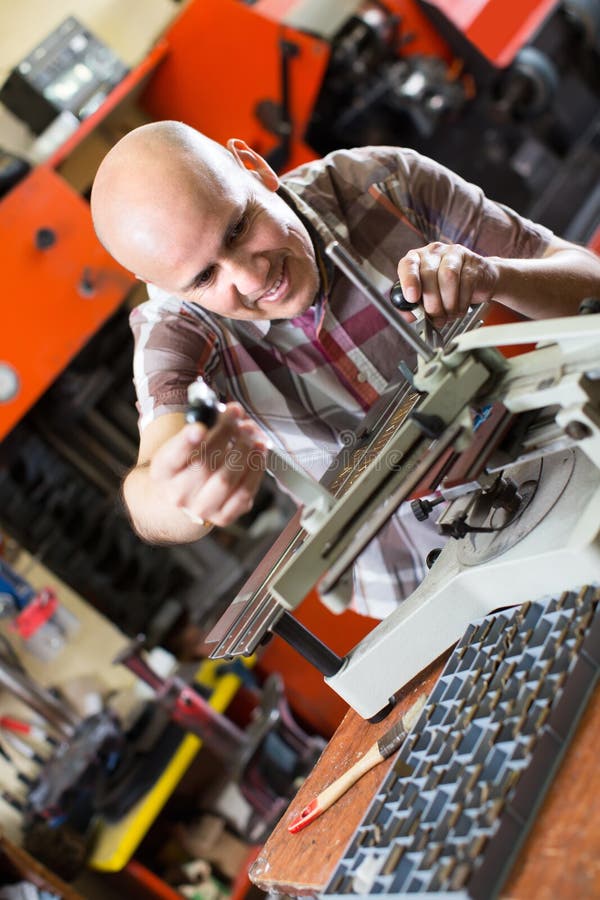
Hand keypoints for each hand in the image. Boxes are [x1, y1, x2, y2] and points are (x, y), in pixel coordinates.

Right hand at [149, 403, 266, 527]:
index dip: (186, 442)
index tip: (199, 427)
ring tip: (251, 432)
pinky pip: (244, 493)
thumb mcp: (182, 443)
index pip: (172, 457)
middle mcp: (178, 495)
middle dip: (225, 435)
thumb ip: (201, 426)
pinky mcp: (223, 517)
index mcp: (162, 471)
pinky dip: (255, 469)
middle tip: (237, 415)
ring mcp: (201, 509)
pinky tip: (260, 451)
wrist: (185, 497)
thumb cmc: (187, 462)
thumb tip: (230, 412)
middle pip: (204, 465)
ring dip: (244, 451)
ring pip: (226, 479)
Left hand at [397, 242, 498, 323]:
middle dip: (432, 303)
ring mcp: (454, 254)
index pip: (408, 264)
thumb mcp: (426, 297)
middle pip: (429, 274)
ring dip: (448, 303)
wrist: (478, 280)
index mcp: (417, 259)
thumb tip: (409, 315)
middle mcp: (434, 252)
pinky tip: (459, 308)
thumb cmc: (445, 288)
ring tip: (448, 315)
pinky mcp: (473, 261)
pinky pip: (467, 283)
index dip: (409, 281)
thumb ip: (414, 307)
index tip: (412, 298)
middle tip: (435, 318)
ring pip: (449, 277)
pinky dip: (462, 302)